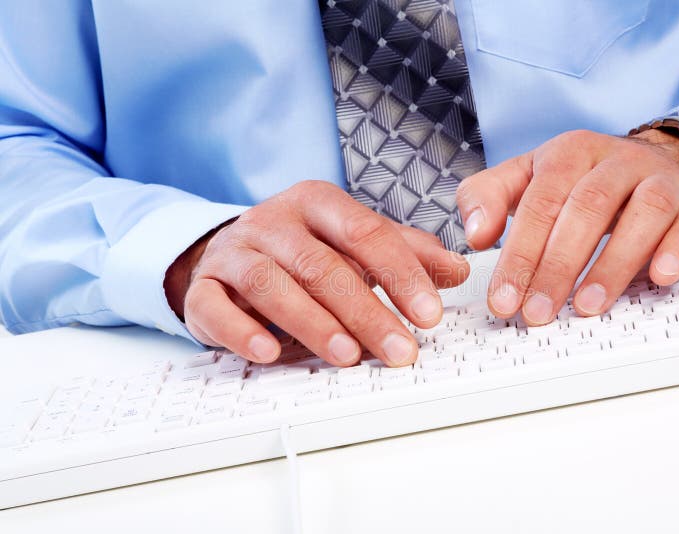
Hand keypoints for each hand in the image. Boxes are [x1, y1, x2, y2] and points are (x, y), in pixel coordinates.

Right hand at [165, 180, 468, 365]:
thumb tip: (458, 270)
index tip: (430, 314)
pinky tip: (269, 353)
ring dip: (311, 323)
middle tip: (400, 350)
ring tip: (347, 355)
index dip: (401, 274)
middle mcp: (272, 221)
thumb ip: (405, 253)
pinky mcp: (202, 287)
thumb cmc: (302, 250)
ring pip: (270, 284)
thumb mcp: (353, 243)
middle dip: (365, 311)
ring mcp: (233, 252)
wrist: (228, 253)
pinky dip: (241, 331)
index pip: (365, 232)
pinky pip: (215, 306)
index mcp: (316, 202)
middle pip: (321, 264)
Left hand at [456, 128, 678, 323]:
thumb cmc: (585, 180)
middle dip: (557, 266)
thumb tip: (474, 236)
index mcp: (570, 153)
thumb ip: (487, 198)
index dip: (519, 254)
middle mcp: (617, 160)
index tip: (503, 299)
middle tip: (538, 312)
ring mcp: (663, 179)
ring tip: (587, 306)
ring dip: (613, 264)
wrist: (664, 160)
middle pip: (586, 209)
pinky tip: (659, 278)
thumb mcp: (528, 178)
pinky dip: (677, 250)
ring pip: (642, 214)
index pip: (539, 204)